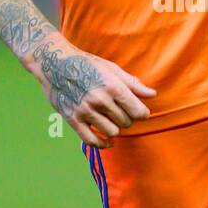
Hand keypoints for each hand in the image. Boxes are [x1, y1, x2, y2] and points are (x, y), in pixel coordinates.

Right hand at [31, 38, 155, 147]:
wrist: (55, 63)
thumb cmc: (86, 63)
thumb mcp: (111, 68)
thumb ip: (133, 83)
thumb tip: (152, 94)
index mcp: (113, 86)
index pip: (138, 111)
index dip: (142, 113)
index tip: (140, 112)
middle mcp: (100, 100)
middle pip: (126, 122)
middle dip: (127, 118)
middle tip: (120, 111)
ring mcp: (85, 111)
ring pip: (112, 132)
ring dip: (114, 128)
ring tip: (110, 119)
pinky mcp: (73, 119)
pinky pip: (91, 140)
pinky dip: (102, 144)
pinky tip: (108, 142)